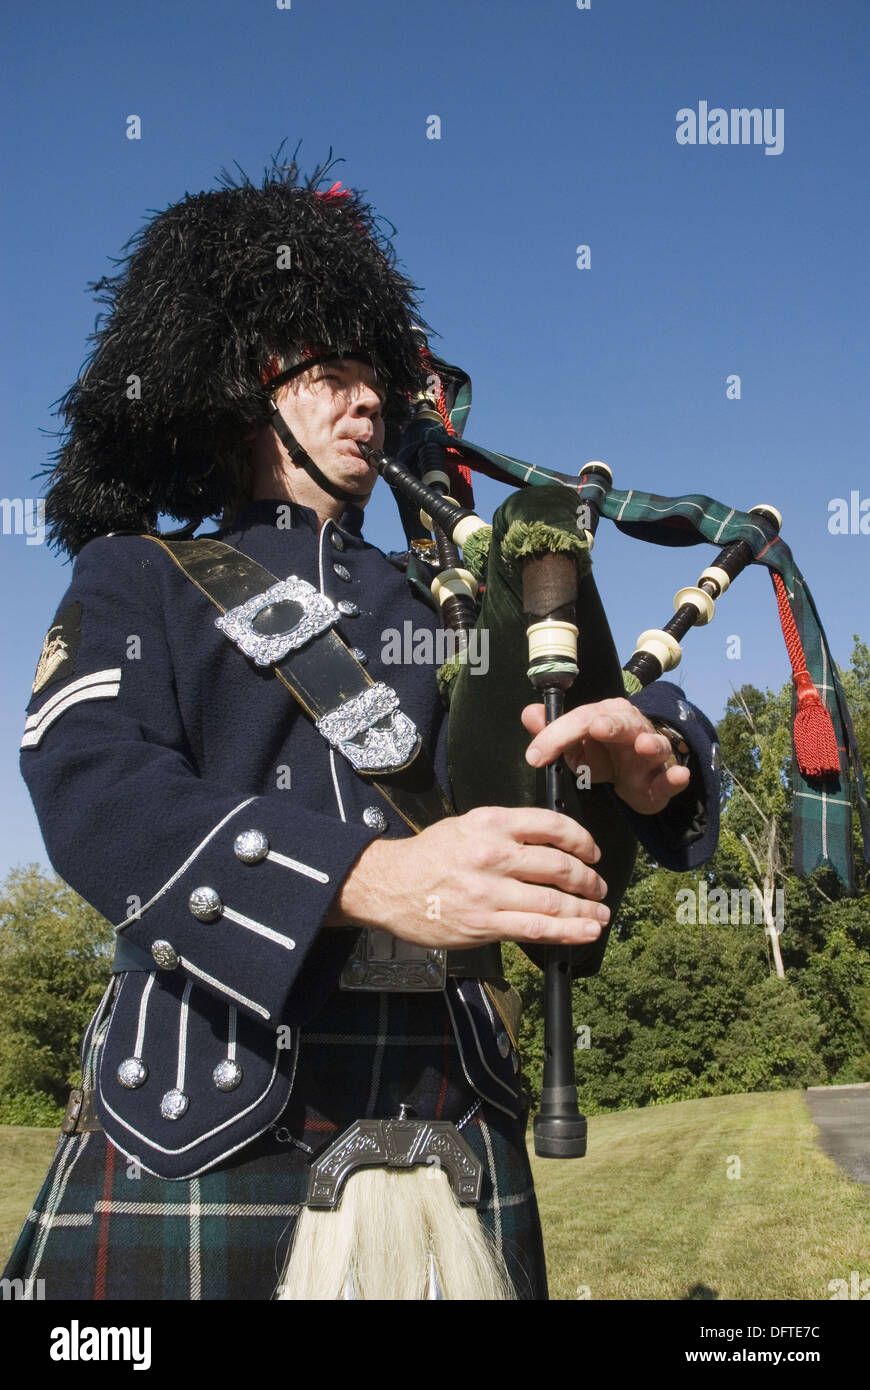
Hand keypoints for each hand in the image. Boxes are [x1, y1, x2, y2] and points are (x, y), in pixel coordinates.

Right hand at [326, 805, 610, 948]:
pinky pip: (536, 929)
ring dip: (586, 909)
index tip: (592, 852)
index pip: (552, 825)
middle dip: (589, 880)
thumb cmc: (427, 856)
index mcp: (491, 823)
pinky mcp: (485, 923)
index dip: (583, 840)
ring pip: (553, 901)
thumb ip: (505, 831)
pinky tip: (586, 931)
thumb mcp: (465, 825)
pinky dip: (568, 932)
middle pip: (560, 865)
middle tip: (599, 887)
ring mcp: (490, 891)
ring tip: (600, 914)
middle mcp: (493, 854)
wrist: (388, 885)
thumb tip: (548, 844)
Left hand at [522, 697, 691, 814]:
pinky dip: (676, 777)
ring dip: (651, 744)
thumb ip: (552, 732)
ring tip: (643, 746)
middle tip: (597, 727)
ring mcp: (652, 753)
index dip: (556, 735)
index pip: (580, 719)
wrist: (637, 781)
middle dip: (611, 724)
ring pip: (655, 744)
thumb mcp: (575, 746)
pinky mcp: (663, 779)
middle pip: (621, 722)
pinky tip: (679, 775)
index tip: (535, 756)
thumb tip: (530, 713)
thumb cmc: (606, 757)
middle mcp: (632, 728)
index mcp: (606, 716)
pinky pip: (671, 776)